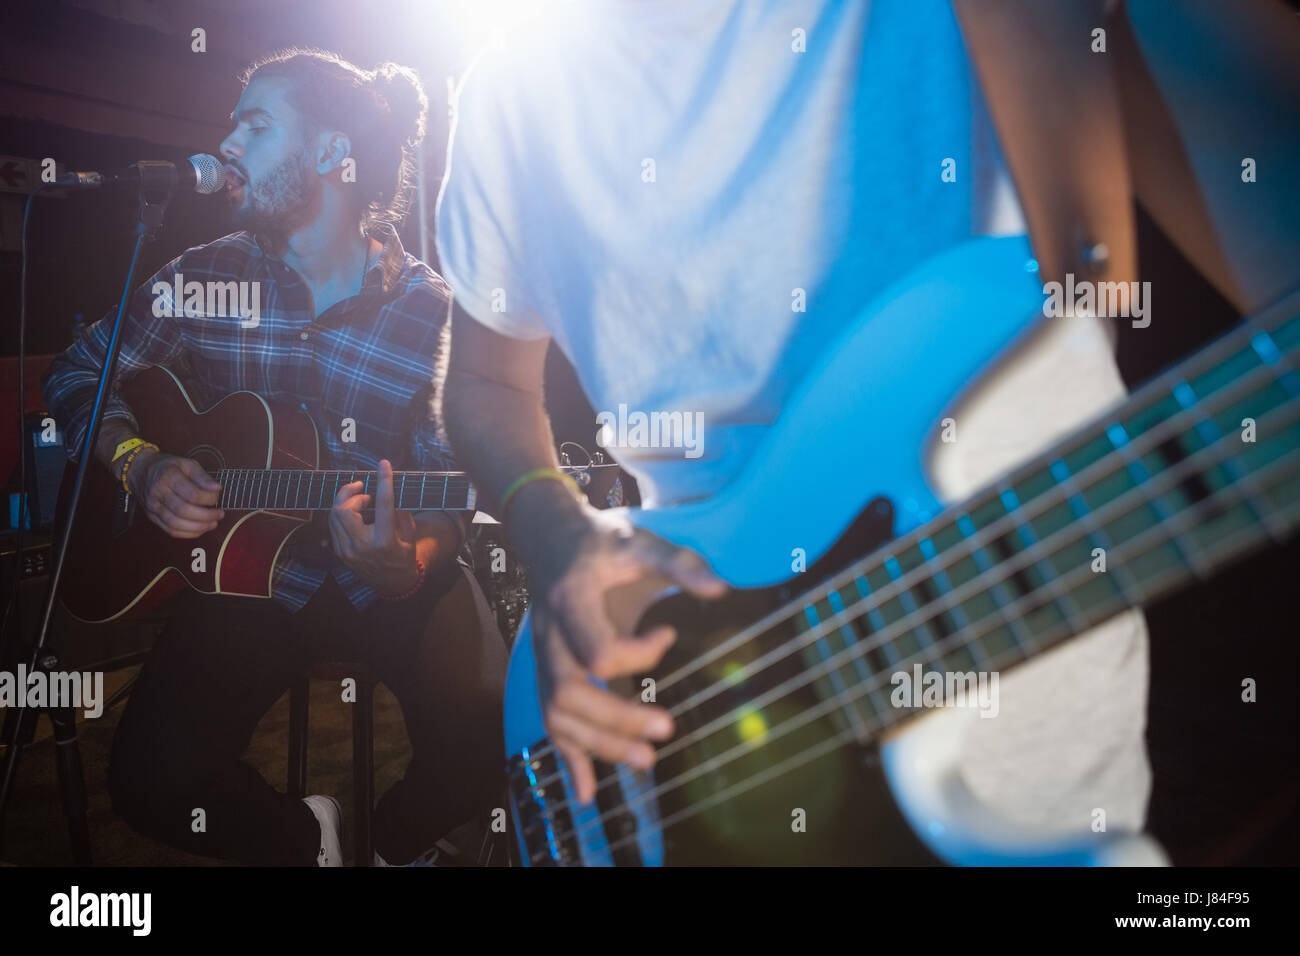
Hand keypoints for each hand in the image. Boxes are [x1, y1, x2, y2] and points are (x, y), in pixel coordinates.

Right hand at [132, 450, 225, 538]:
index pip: (192, 494)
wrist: (139, 470)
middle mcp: (158, 493)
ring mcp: (153, 507)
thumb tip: (217, 488)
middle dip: (206, 516)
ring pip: (176, 524)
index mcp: (168, 477)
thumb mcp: (186, 464)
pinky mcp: (152, 517)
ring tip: (213, 523)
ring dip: (198, 527)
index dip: (209, 499)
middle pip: (183, 511)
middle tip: (220, 514)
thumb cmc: (167, 467)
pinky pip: (170, 530)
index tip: (217, 497)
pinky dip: (188, 533)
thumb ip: (202, 476)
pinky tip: (200, 529)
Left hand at [328, 459, 419, 592]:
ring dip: (345, 502)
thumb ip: (401, 513)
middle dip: (351, 494)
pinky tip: (353, 511)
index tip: (384, 464)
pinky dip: (341, 513)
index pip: (383, 505)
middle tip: (362, 489)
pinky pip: (333, 525)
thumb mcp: (409, 535)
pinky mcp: (339, 552)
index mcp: (384, 541)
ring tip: (359, 499)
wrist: (391, 583)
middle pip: (344, 510)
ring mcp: (347, 551)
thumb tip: (390, 490)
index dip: (384, 481)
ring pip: (334, 516)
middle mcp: (362, 546)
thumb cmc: (404, 556)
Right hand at [527, 506, 726, 804]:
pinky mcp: (546, 673)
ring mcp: (542, 658)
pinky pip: (550, 722)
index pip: (596, 649)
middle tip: (668, 730)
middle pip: (570, 692)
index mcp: (569, 600)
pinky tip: (588, 793)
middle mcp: (547, 635)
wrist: (551, 538)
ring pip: (558, 714)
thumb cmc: (601, 542)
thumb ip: (679, 563)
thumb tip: (722, 589)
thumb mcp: (639, 541)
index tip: (670, 635)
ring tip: (647, 761)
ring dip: (599, 745)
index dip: (638, 653)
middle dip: (617, 719)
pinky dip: (569, 759)